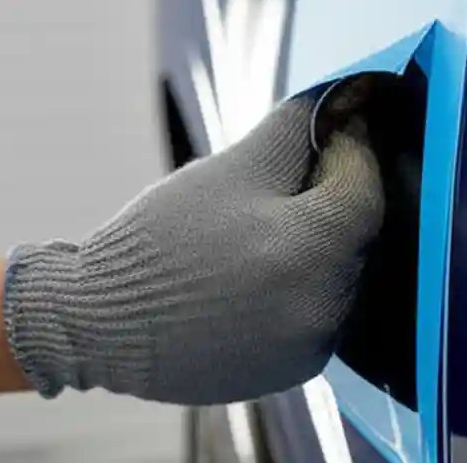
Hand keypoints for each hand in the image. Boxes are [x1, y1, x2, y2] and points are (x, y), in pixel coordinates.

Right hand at [2, 98, 384, 403]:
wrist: (101, 324)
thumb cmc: (162, 238)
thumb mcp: (231, 168)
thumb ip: (297, 127)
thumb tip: (345, 95)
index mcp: (309, 251)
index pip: (364, 190)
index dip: (352, 154)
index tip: (332, 134)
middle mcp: (322, 308)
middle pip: (356, 235)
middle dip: (332, 198)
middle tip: (294, 176)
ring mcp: (310, 347)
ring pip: (341, 274)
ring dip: (319, 244)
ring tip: (266, 228)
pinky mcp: (293, 371)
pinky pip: (319, 312)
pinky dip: (303, 285)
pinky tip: (261, 270)